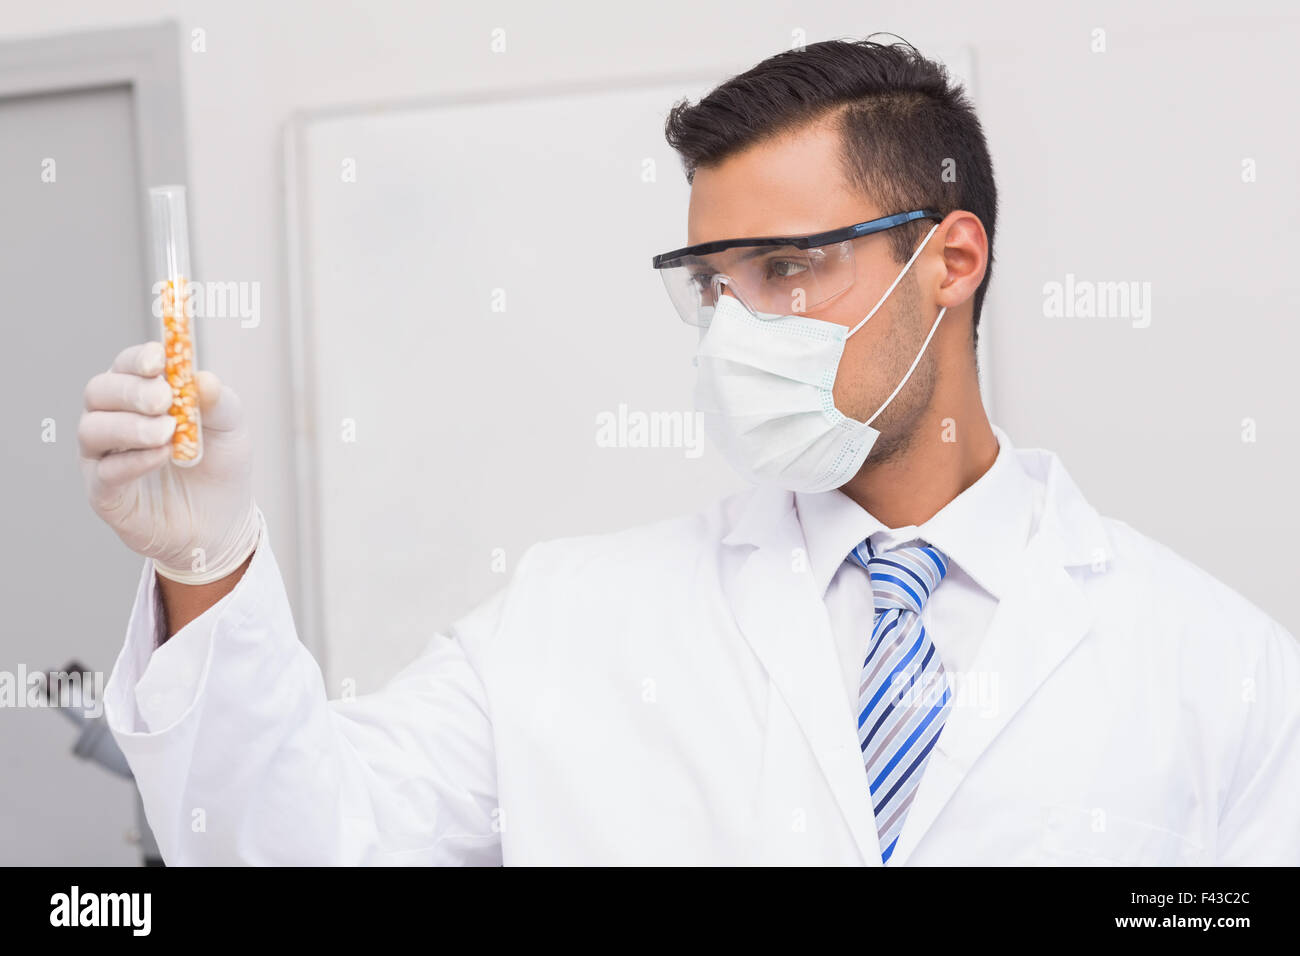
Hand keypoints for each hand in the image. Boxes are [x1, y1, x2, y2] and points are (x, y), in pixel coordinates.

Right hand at [78, 342, 258, 583]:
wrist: (222, 523)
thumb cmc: (219, 467)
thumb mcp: (230, 430)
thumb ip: (219, 403)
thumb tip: (202, 378)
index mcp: (139, 396)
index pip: (125, 366)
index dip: (137, 359)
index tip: (159, 359)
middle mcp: (113, 420)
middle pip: (99, 391)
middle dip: (131, 391)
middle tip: (164, 399)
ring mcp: (103, 457)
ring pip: (93, 429)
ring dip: (131, 426)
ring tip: (168, 433)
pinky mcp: (105, 494)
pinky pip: (106, 472)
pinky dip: (133, 460)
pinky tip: (162, 456)